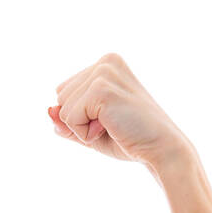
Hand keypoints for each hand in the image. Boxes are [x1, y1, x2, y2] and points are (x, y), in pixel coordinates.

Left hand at [48, 53, 190, 171]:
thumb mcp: (92, 129)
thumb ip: (67, 120)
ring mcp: (104, 72)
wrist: (162, 150)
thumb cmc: (131, 140)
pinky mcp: (101, 88)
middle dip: (80, 121)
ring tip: (114, 126)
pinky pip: (69, 118)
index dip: (81, 116)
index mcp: (107, 64)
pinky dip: (85, 133)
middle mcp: (106, 62)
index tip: (112, 119)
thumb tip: (49, 111)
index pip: (65, 92)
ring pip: (63, 109)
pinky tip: (111, 128)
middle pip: (61, 97)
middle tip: (114, 125)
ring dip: (83, 128)